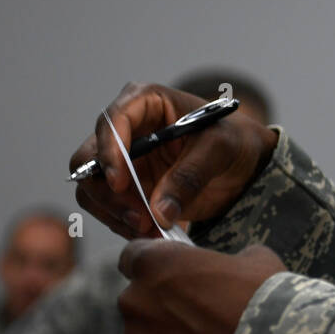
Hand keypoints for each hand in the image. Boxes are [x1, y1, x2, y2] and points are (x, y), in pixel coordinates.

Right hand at [70, 81, 277, 239]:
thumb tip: (159, 211)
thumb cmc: (235, 141)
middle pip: (89, 160)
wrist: (245, 164)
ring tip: (152, 231)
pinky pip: (109, 209)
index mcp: (146, 101)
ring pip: (93, 189)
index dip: (109, 152)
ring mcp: (123, 161)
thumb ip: (190, 176)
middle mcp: (125, 129)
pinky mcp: (128, 188)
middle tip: (139, 219)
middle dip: (109, 193)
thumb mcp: (220, 150)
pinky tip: (152, 233)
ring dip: (116, 214)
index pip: (111, 121)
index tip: (120, 183)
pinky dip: (125, 224)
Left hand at [118, 241, 286, 333]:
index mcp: (155, 264)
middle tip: (202, 317)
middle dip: (164, 307)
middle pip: (140, 301)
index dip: (157, 265)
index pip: (133, 256)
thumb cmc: (265, 300)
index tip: (173, 274)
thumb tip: (233, 270)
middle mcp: (135, 302)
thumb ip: (229, 262)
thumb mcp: (255, 261)